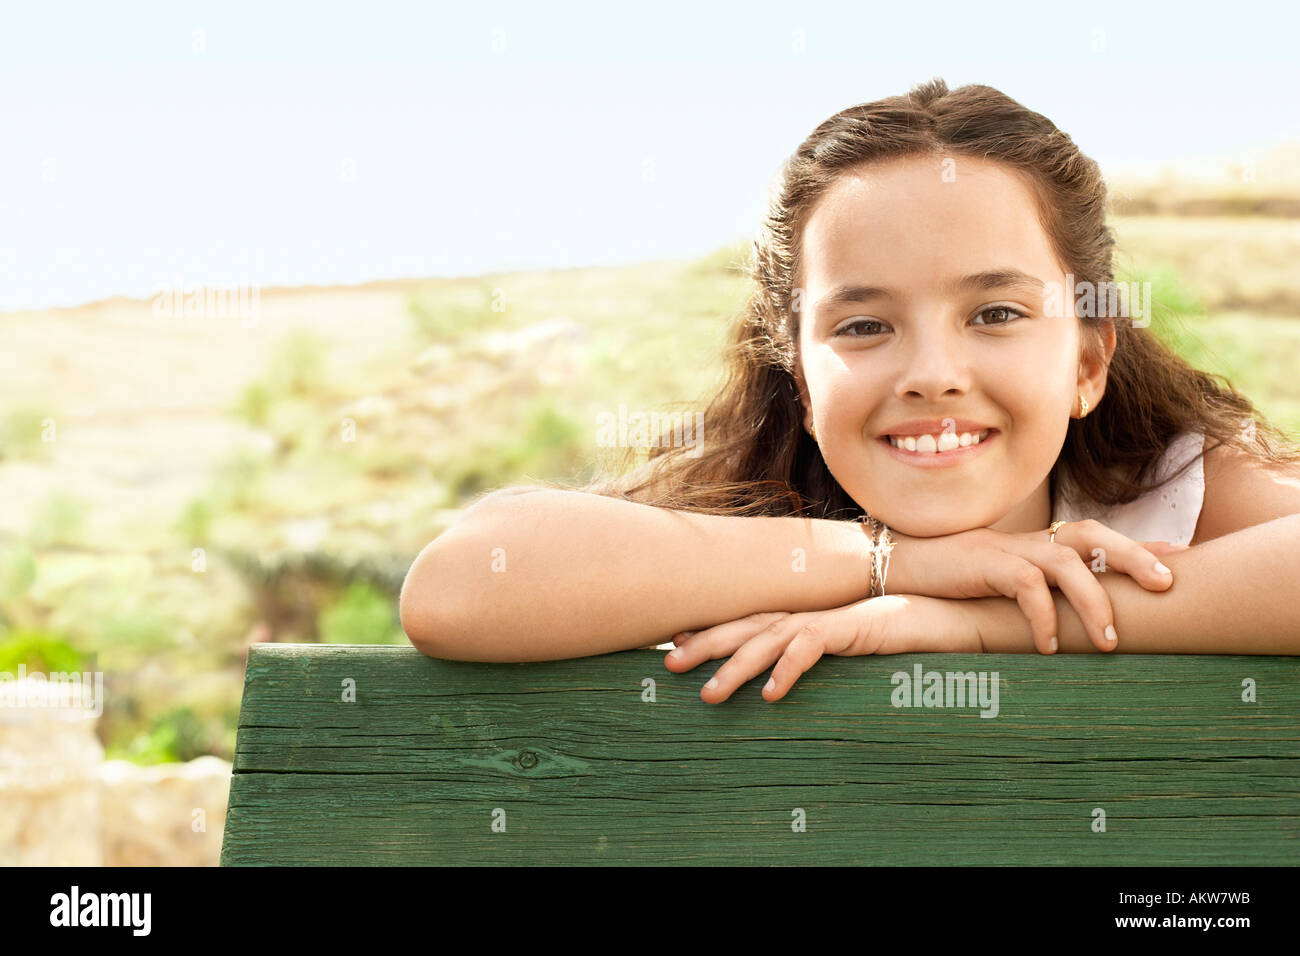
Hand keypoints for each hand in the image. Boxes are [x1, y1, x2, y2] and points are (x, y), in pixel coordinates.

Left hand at [664, 594, 982, 703]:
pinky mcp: (854, 626)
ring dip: (738, 666)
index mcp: (806, 614)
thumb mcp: (849, 644)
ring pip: (771, 639)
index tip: (679, 642)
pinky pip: (814, 647)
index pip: (750, 621)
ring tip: (710, 694)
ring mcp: (830, 616)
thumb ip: (819, 650)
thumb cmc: (899, 632)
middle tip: (670, 662)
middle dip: (707, 644)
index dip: (714, 631)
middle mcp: (811, 611)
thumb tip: (786, 672)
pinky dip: (790, 668)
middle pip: (748, 626)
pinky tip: (772, 695)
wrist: (949, 612)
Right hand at [891, 519, 1188, 653]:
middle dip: (1135, 556)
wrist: (899, 566)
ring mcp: (1008, 549)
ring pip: (1066, 562)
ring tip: (1109, 642)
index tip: (1181, 559)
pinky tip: (1048, 647)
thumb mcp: (1001, 584)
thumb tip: (1072, 622)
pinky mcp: (985, 564)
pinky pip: (1025, 586)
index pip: (1098, 537)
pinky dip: (1042, 616)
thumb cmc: (952, 582)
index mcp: (1037, 544)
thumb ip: (1037, 592)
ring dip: (1094, 601)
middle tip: (1168, 585)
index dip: (1139, 545)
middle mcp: (1029, 541)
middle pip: (1093, 535)